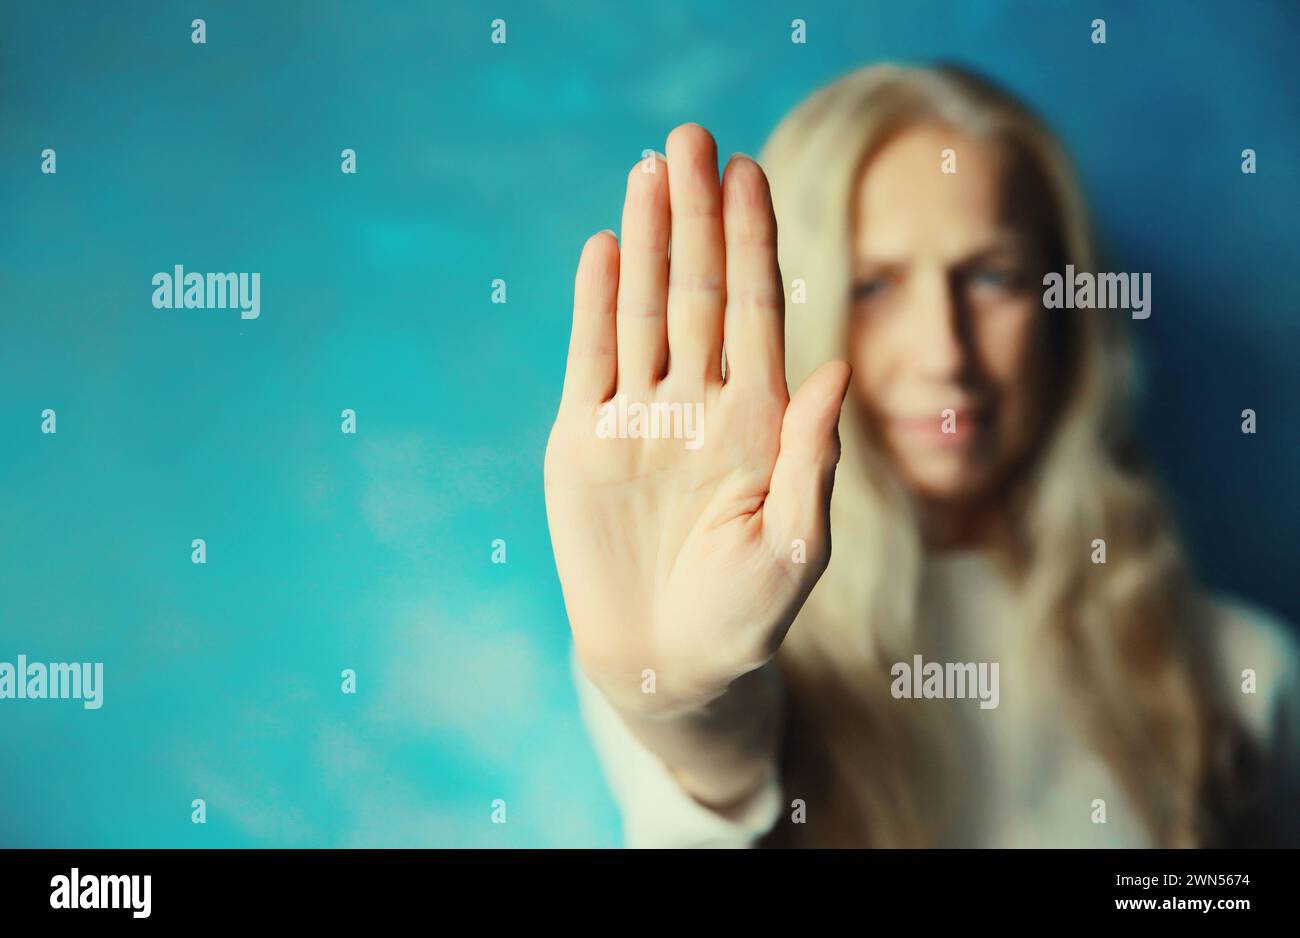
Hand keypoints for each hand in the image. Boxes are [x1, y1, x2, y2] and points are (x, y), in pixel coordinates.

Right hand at [545, 124, 850, 718]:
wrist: (669, 663)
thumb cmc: (746, 616)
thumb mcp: (796, 545)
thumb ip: (811, 458)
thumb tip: (836, 371)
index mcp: (758, 420)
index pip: (755, 313)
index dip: (752, 245)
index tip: (751, 173)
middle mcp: (699, 403)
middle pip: (697, 292)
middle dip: (696, 218)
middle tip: (692, 138)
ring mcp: (638, 417)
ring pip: (642, 311)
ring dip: (644, 242)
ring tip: (648, 172)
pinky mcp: (583, 440)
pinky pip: (590, 360)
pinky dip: (596, 306)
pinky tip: (604, 249)